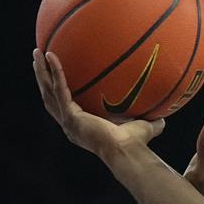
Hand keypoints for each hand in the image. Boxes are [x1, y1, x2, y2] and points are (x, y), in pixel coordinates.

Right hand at [31, 48, 164, 156]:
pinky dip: (56, 72)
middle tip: (38, 58)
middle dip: (43, 77)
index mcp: (81, 127)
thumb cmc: (135, 143)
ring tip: (37, 52)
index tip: (53, 76)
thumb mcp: (142, 127)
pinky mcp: (71, 117)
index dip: (57, 91)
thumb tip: (165, 118)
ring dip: (42, 72)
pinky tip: (52, 56)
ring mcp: (69, 122)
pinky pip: (60, 90)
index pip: (64, 106)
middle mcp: (71, 125)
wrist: (128, 151)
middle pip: (49, 97)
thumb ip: (150, 121)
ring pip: (49, 92)